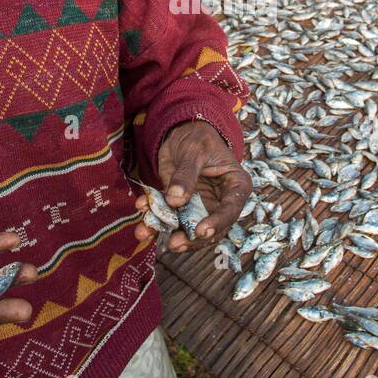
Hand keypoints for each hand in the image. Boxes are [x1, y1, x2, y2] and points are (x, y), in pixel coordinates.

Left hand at [133, 121, 251, 253]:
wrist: (182, 135)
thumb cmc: (197, 138)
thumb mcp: (193, 150)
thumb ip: (185, 175)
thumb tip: (176, 200)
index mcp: (235, 186)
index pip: (231, 209)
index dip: (217, 223)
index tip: (199, 231)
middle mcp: (220, 202)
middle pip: (210, 228)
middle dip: (190, 238)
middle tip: (172, 243)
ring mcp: (201, 208)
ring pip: (187, 229)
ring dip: (165, 233)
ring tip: (145, 232)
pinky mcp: (182, 210)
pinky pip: (169, 221)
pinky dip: (154, 223)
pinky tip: (142, 219)